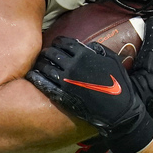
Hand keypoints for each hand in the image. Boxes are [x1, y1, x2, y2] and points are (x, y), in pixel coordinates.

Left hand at [26, 37, 152, 152]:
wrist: (119, 110)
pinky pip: (45, 84)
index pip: (64, 43)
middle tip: (44, 55)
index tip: (55, 44)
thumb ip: (99, 49)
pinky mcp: (62, 95)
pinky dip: (37, 78)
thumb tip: (88, 45)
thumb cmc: (118, 84)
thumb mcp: (113, 61)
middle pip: (51, 54)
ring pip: (45, 67)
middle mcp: (73, 66)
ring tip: (38, 65)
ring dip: (40, 64)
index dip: (58, 42)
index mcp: (85, 55)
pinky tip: (33, 77)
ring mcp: (66, 81)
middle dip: (47, 53)